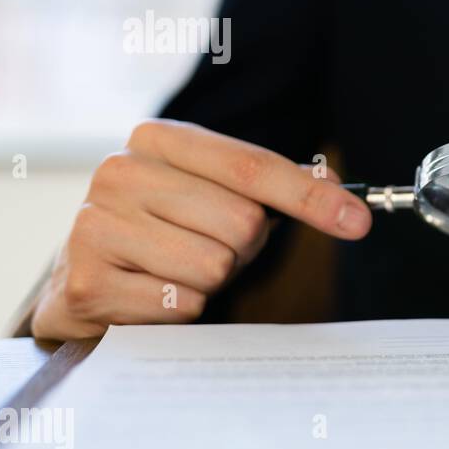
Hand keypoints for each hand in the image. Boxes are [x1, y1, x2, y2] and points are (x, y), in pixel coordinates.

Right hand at [31, 120, 372, 339]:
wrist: (88, 279)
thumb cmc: (167, 233)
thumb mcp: (216, 194)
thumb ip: (276, 187)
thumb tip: (345, 198)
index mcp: (157, 139)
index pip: (253, 166)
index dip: (312, 197)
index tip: (359, 222)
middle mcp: (120, 172)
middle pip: (241, 222)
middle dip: (242, 249)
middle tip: (210, 248)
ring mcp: (96, 225)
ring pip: (215, 265)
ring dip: (211, 280)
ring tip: (177, 270)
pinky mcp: (89, 281)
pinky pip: (182, 303)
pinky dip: (181, 309)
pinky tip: (152, 295)